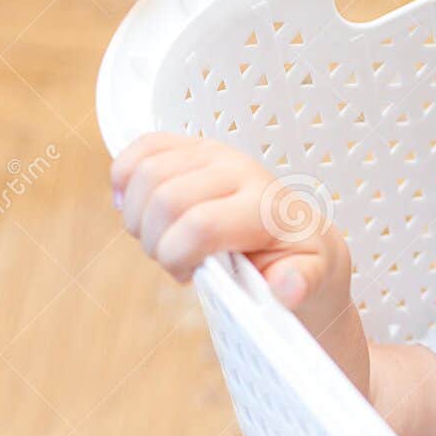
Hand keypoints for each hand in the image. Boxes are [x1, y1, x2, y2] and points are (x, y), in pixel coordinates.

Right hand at [110, 132, 348, 314]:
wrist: (296, 233)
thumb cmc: (296, 260)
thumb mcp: (310, 281)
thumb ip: (299, 285)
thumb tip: (287, 289)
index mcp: (265, 206)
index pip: (199, 226)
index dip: (177, 258)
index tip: (188, 275)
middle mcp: (239, 170)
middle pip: (164, 200)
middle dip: (156, 242)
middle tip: (174, 261)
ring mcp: (212, 152)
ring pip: (145, 174)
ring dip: (139, 217)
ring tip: (163, 239)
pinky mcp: (191, 146)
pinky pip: (141, 148)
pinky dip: (125, 178)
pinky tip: (136, 208)